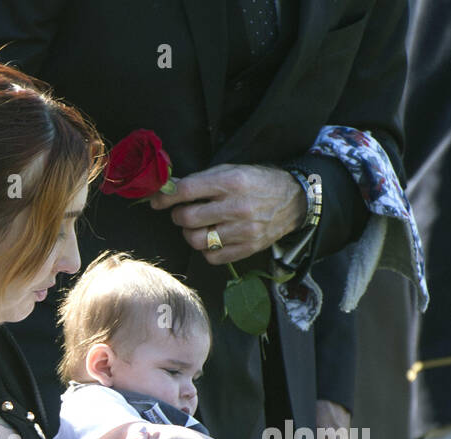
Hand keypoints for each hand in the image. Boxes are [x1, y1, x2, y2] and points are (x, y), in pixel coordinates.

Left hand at [149, 163, 304, 264]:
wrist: (292, 201)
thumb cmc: (258, 183)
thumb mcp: (231, 170)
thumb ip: (201, 180)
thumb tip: (169, 188)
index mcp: (230, 182)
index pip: (186, 191)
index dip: (165, 197)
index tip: (157, 200)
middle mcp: (236, 207)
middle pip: (187, 218)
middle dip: (178, 216)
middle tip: (183, 213)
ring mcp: (243, 230)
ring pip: (197, 240)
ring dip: (189, 234)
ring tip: (197, 227)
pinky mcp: (247, 248)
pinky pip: (212, 257)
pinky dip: (206, 249)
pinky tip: (212, 239)